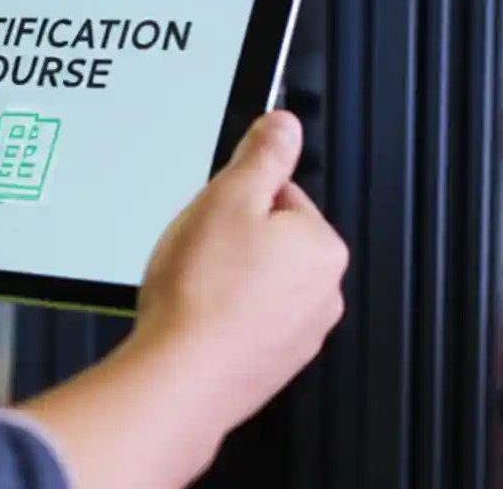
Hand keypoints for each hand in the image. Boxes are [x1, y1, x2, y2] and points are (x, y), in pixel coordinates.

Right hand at [134, 110, 347, 427]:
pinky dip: (220, 318)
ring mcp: (298, 334)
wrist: (180, 376)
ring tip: (191, 288)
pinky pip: (244, 323)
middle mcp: (322, 293)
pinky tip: (193, 317)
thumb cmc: (202, 295)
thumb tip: (285, 126)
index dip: (234, 198)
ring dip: (224, 281)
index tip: (210, 213)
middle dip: (230, 241)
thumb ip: (262, 155)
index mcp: (321, 246)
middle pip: (269, 242)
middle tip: (196, 252)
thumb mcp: (227, 198)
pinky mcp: (270, 364)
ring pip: (255, 284)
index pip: (280, 194)